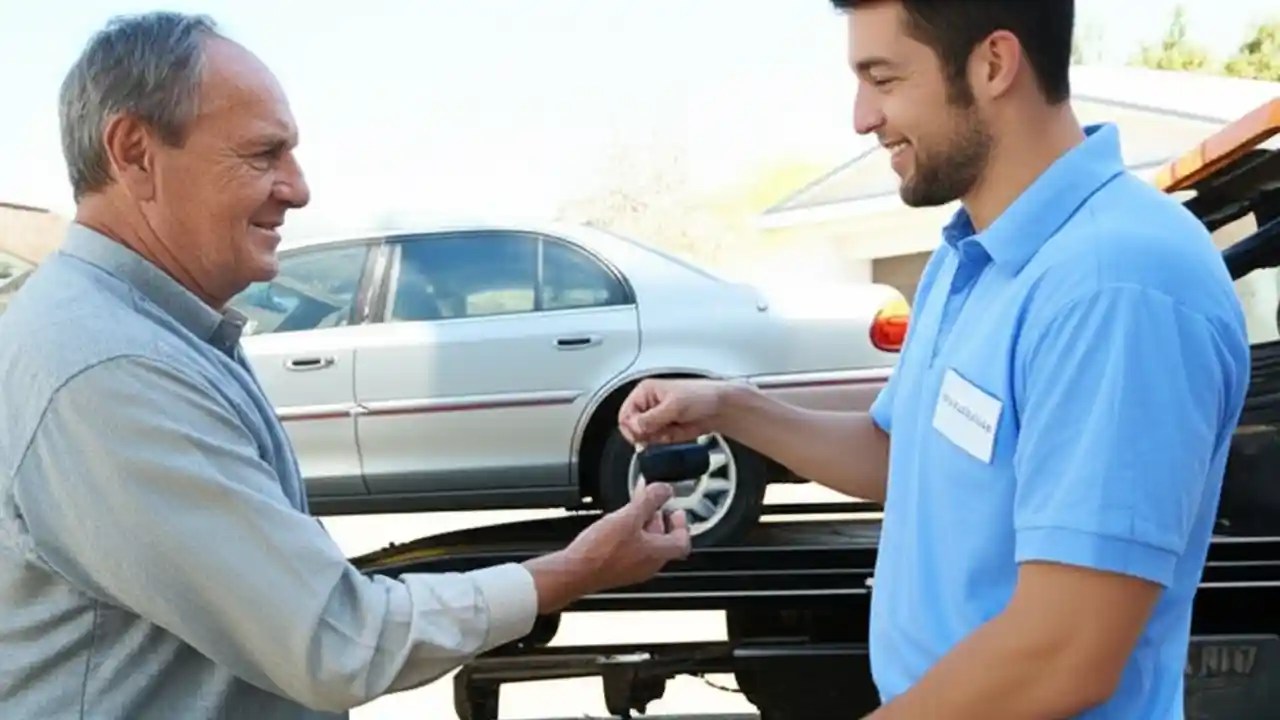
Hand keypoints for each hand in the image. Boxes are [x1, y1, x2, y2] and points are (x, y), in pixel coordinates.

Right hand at [524, 483, 691, 612]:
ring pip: (647, 547)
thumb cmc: (600, 551)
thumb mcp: (628, 517)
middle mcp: (649, 565)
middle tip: (653, 505)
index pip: (682, 541)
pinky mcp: (618, 571)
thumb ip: (649, 500)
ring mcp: (633, 570)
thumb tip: (664, 490)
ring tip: (633, 512)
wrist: (574, 572)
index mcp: (658, 553)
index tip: (677, 510)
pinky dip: (631, 537)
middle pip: (664, 542)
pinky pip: (632, 552)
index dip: (682, 524)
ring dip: (644, 527)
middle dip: (660, 520)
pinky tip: (617, 527)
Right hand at [617, 378, 730, 446]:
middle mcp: (647, 405)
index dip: (631, 426)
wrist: (719, 408)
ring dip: (657, 438)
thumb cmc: (700, 395)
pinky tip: (677, 433)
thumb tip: (635, 428)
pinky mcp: (664, 431)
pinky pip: (656, 442)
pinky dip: (665, 442)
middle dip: (645, 434)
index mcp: (644, 392)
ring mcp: (655, 419)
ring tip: (672, 429)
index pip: (625, 414)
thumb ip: (652, 418)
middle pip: (632, 428)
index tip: (642, 433)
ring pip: (643, 437)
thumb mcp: (674, 406)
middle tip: (658, 432)